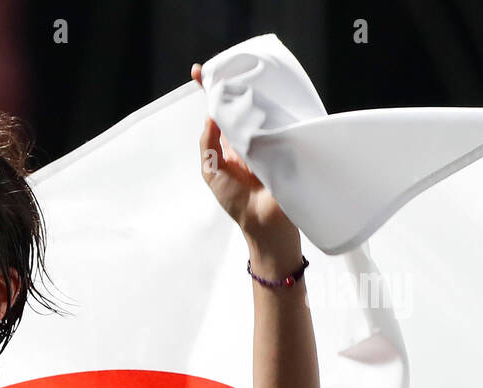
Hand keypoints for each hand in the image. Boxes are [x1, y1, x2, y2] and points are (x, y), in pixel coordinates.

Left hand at [190, 64, 292, 237]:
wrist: (264, 222)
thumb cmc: (236, 200)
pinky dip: (275, 111)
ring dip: (253, 94)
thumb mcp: (211, 171)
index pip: (217, 112)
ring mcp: (267, 135)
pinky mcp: (285, 140)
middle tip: (228, 69)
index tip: (198, 71)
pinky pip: (280, 120)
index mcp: (229, 142)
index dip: (209, 92)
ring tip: (245, 81)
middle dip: (233, 84)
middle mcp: (248, 135)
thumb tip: (210, 115)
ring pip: (259, 107)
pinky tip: (269, 100)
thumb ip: (208, 144)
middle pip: (240, 103)